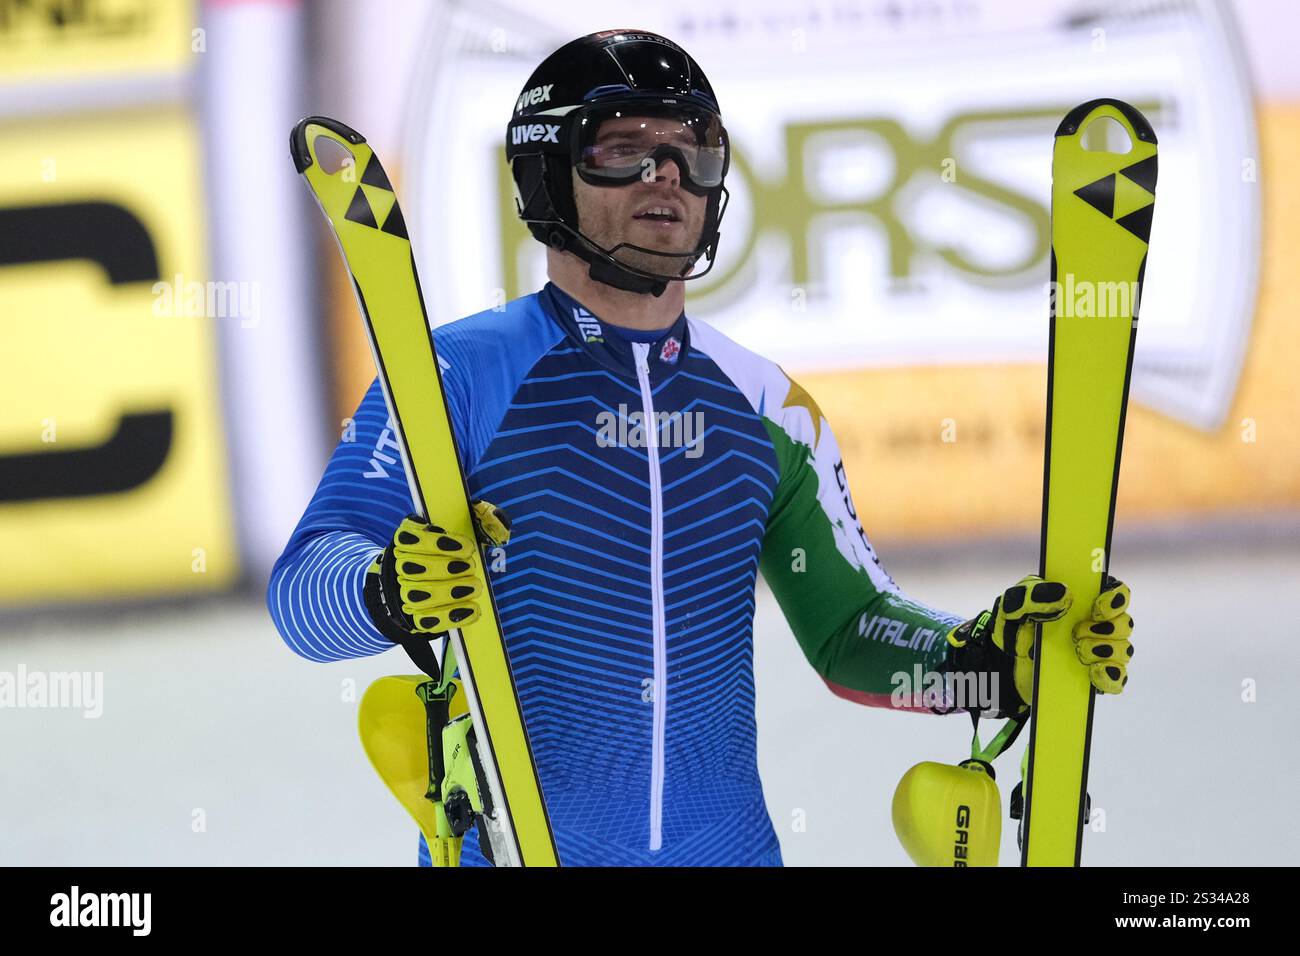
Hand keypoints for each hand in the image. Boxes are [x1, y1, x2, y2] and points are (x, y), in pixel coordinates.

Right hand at [363, 500, 510, 641]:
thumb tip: (495, 517)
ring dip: (451, 591)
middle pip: (417, 569)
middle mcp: (400, 567)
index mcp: (406, 540)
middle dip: (447, 568)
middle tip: (470, 567)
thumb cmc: (441, 550)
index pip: (416, 540)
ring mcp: (404, 594)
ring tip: (474, 587)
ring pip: (420, 595)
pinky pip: (428, 620)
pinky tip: (472, 610)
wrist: (418, 579)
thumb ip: (474, 520)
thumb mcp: (452, 531)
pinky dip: (452, 616)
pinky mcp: (414, 617)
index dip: (441, 544)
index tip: (466, 548)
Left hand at [944, 574, 1134, 715]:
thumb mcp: (1012, 605)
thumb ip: (1032, 595)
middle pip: (1124, 623)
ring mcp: (1096, 652)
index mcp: (1081, 599)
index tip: (1098, 607)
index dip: (1116, 597)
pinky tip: (1094, 672)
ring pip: (1123, 651)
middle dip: (1107, 629)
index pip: (1115, 591)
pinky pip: (1115, 680)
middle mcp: (1095, 624)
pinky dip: (1111, 677)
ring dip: (1105, 651)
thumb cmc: (1011, 626)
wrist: (999, 664)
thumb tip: (1064, 595)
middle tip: (1077, 633)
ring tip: (1077, 652)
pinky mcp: (1091, 678)